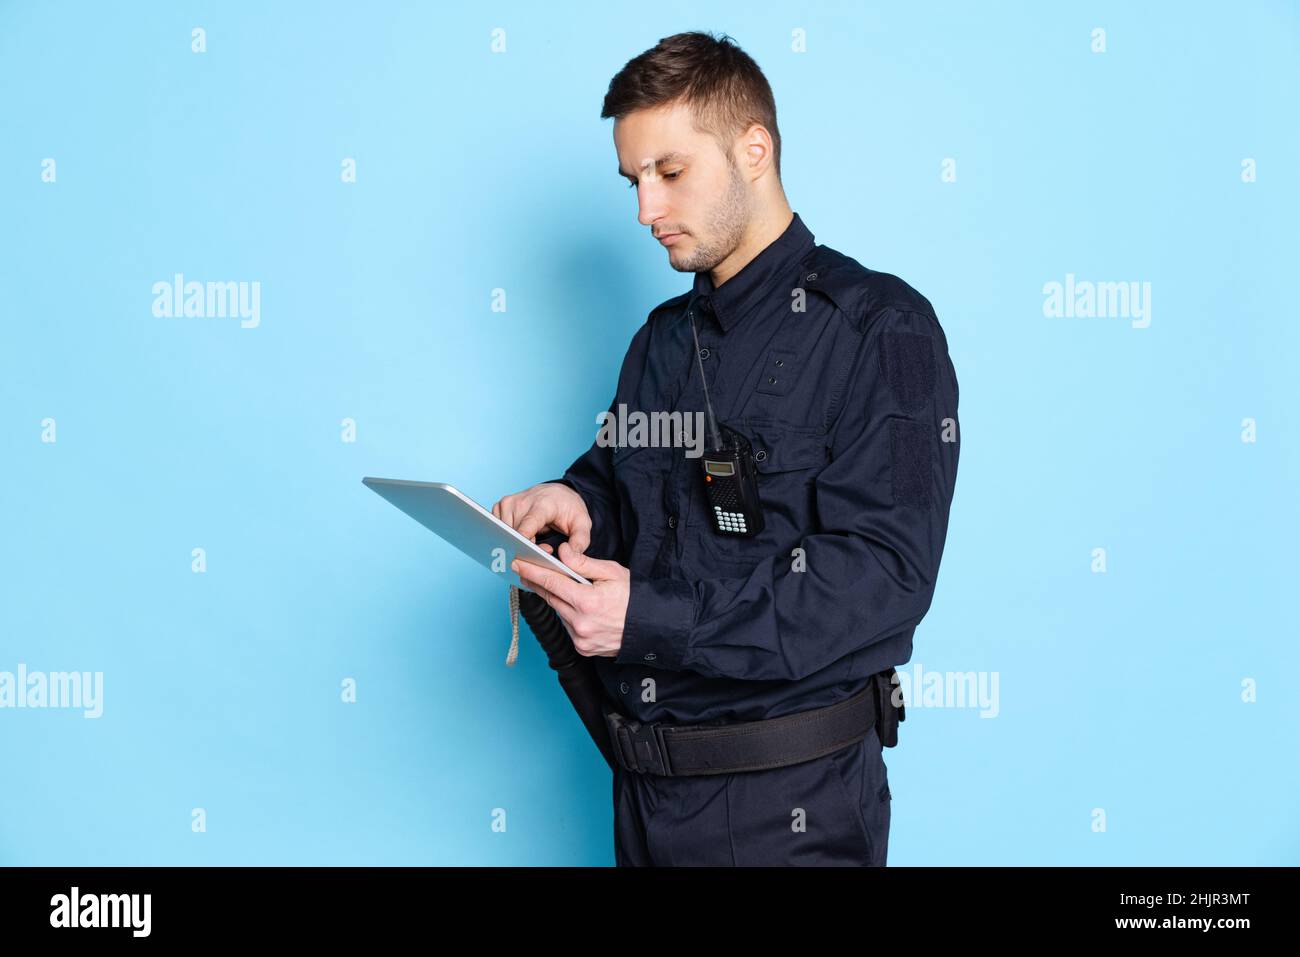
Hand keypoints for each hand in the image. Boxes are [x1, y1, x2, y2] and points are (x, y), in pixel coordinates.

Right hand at [492, 482, 591, 555]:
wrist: (558, 493)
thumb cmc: (568, 509)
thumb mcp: (583, 524)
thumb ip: (580, 542)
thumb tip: (567, 556)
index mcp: (541, 504)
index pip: (526, 527)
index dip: (526, 545)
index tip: (529, 555)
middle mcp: (521, 502)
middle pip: (515, 536)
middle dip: (527, 549)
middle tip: (545, 549)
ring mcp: (508, 503)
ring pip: (505, 536)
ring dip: (518, 544)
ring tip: (535, 539)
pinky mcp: (499, 507)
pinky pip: (500, 531)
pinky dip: (510, 537)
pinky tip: (524, 534)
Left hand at [512, 542, 628, 657]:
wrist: (651, 627)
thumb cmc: (634, 597)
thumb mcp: (611, 572)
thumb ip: (582, 563)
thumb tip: (562, 553)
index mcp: (587, 602)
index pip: (551, 582)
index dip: (533, 572)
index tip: (519, 564)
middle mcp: (580, 624)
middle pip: (551, 598)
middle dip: (540, 583)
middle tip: (528, 571)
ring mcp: (580, 639)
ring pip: (559, 613)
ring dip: (559, 600)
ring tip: (569, 590)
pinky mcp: (582, 649)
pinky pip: (567, 627)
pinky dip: (570, 616)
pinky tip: (582, 610)